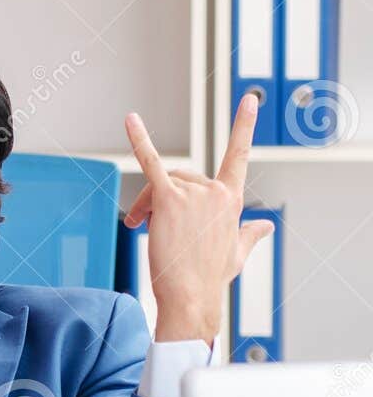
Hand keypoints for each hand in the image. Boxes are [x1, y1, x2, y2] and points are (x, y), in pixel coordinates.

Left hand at [122, 94, 273, 343]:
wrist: (191, 296)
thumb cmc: (211, 278)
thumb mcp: (236, 252)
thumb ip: (250, 233)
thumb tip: (266, 225)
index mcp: (232, 200)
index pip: (239, 157)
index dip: (243, 127)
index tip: (249, 100)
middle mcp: (216, 192)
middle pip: (181, 178)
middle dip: (159, 199)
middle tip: (142, 224)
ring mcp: (194, 194)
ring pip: (162, 183)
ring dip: (145, 202)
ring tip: (136, 225)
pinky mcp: (168, 199)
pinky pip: (151, 164)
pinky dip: (139, 140)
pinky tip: (130, 120)